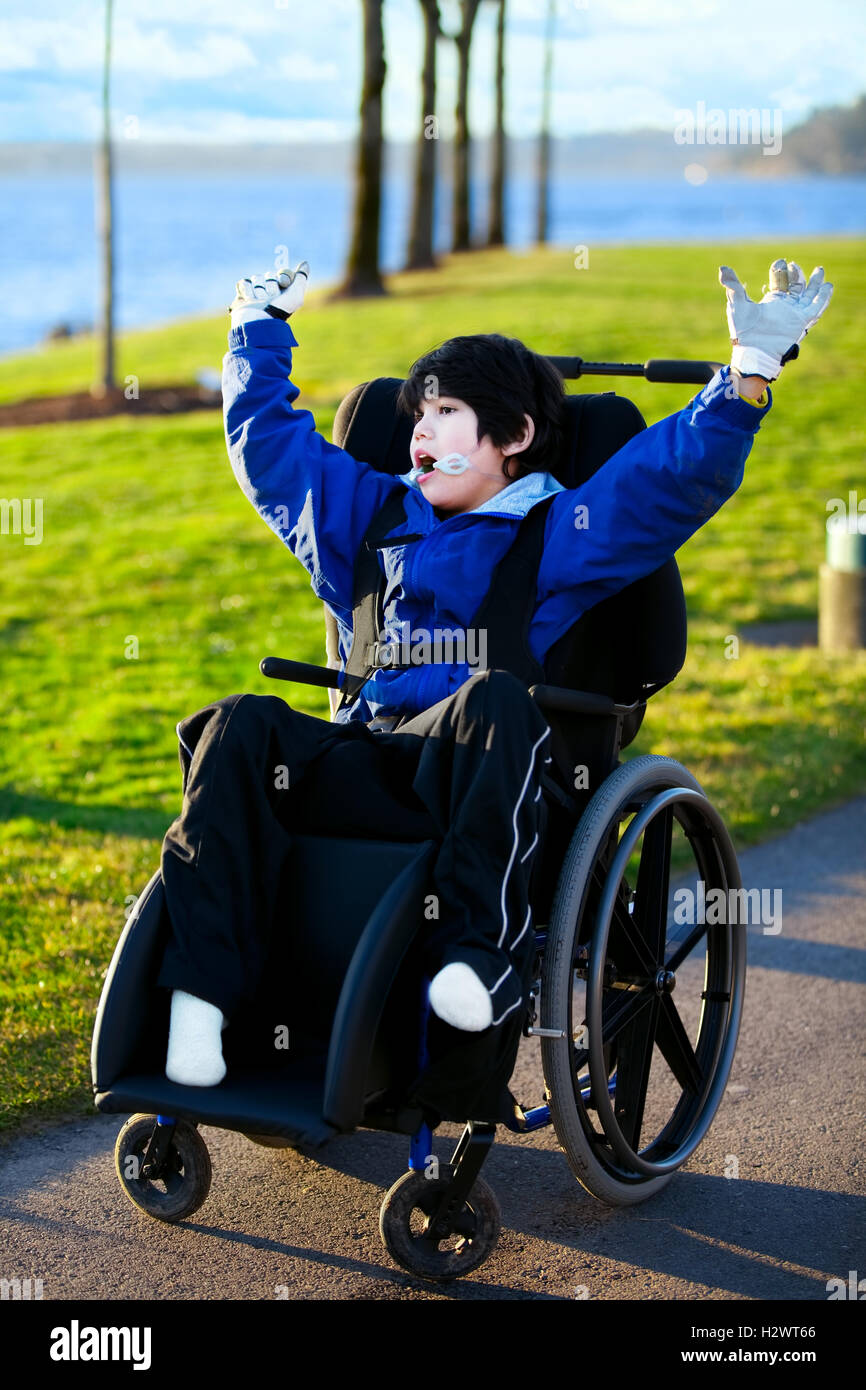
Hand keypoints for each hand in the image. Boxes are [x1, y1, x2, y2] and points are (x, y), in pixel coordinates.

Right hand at [229, 261, 309, 328]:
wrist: (258, 322)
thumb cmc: (279, 311)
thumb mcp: (295, 296)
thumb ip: (300, 279)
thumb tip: (305, 263)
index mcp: (283, 293)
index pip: (282, 274)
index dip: (283, 277)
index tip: (283, 283)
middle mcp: (269, 292)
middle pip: (269, 275)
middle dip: (270, 286)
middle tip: (271, 299)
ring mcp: (255, 293)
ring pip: (256, 278)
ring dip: (259, 291)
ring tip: (259, 303)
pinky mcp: (242, 294)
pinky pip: (244, 282)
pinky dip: (247, 291)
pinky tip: (249, 301)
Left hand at [718, 258, 833, 379]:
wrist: (753, 351)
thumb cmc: (744, 331)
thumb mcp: (738, 304)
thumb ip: (733, 286)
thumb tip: (722, 269)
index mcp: (771, 301)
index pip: (779, 282)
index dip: (780, 271)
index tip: (780, 262)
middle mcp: (784, 306)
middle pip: (795, 286)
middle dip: (796, 275)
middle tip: (793, 265)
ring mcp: (794, 313)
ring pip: (809, 294)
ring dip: (815, 283)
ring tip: (820, 270)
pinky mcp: (801, 320)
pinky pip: (816, 307)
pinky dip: (823, 297)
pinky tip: (828, 286)